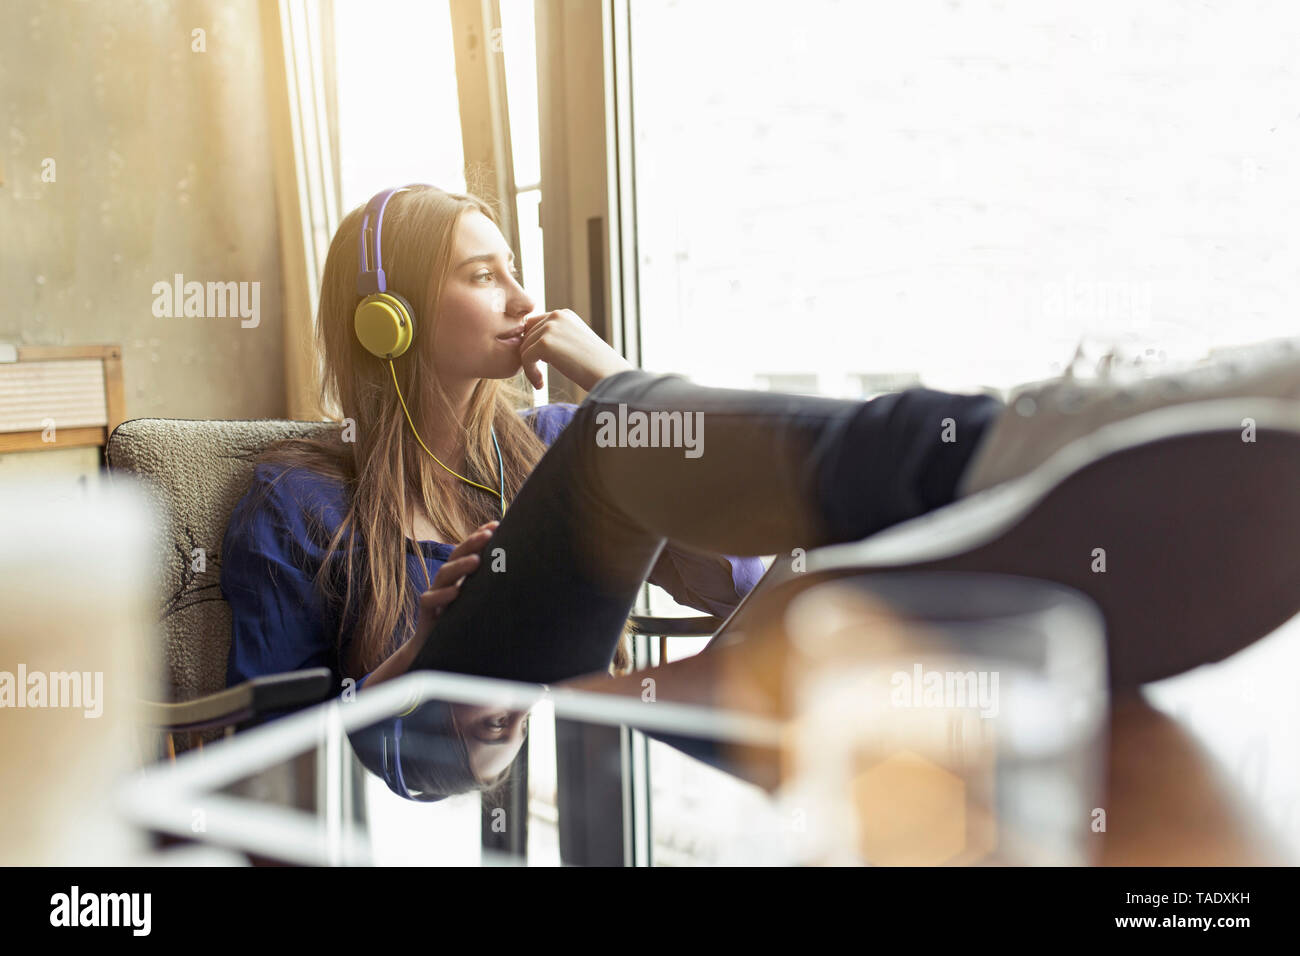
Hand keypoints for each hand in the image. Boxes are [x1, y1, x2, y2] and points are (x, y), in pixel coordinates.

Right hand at [412, 520, 497, 644]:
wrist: (435, 650)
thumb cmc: (461, 622)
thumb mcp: (478, 602)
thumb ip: (490, 587)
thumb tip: (521, 574)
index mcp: (458, 576)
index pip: (468, 550)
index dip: (478, 536)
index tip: (496, 524)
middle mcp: (445, 581)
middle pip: (455, 556)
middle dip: (471, 544)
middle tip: (488, 535)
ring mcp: (434, 594)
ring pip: (444, 574)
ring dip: (460, 566)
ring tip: (476, 560)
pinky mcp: (426, 612)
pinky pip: (430, 600)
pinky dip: (443, 595)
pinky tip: (456, 592)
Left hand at [516, 309, 633, 391]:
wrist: (610, 375)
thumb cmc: (596, 366)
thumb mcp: (575, 343)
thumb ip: (556, 338)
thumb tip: (530, 343)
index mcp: (565, 315)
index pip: (534, 324)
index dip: (533, 345)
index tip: (543, 365)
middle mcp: (557, 316)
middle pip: (526, 334)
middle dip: (529, 355)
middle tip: (538, 374)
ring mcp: (551, 328)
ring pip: (523, 347)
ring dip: (529, 366)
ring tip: (541, 381)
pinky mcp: (545, 343)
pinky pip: (525, 358)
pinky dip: (530, 374)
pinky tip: (540, 385)